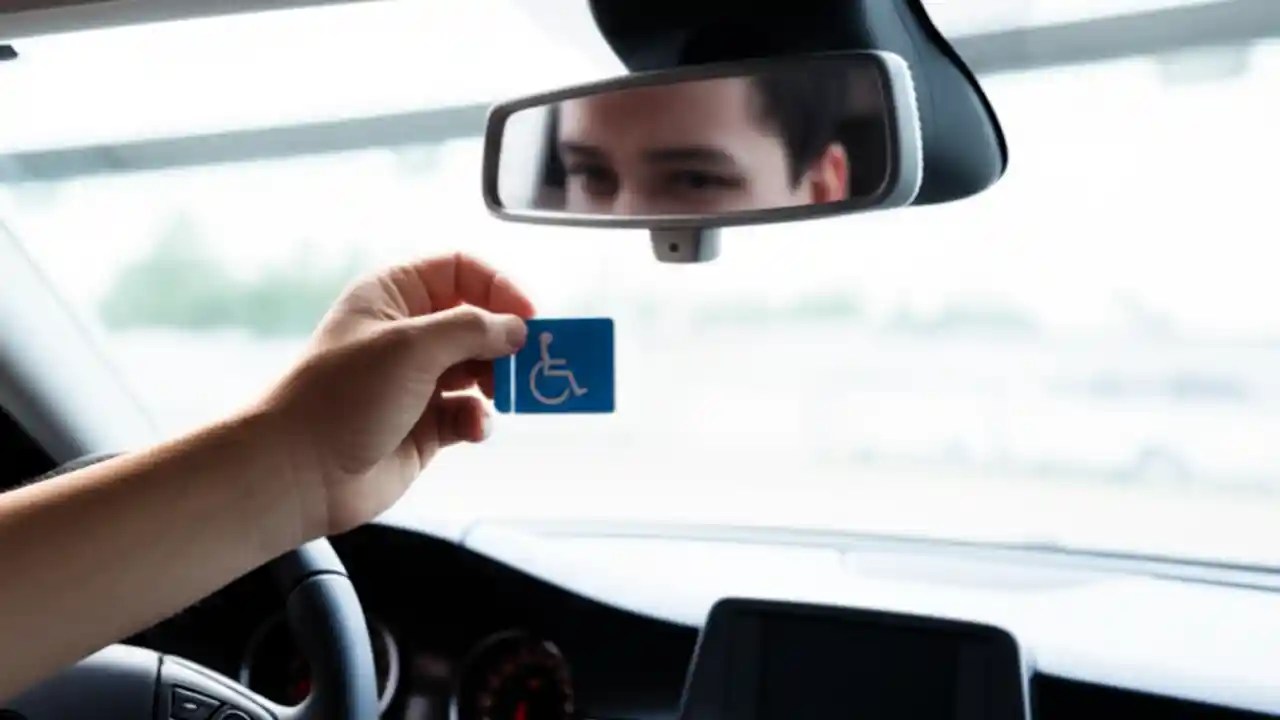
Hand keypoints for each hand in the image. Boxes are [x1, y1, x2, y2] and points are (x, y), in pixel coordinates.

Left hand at [254, 252, 534, 537]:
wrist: (298, 472)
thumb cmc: (342, 395)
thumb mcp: (411, 345)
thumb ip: (472, 329)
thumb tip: (517, 329)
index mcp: (394, 295)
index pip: (460, 270)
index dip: (498, 287)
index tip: (528, 317)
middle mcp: (407, 333)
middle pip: (477, 321)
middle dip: (505, 341)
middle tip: (530, 362)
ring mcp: (416, 381)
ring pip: (479, 369)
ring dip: (497, 382)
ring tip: (501, 395)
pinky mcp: (424, 426)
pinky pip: (469, 414)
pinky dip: (478, 419)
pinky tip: (472, 428)